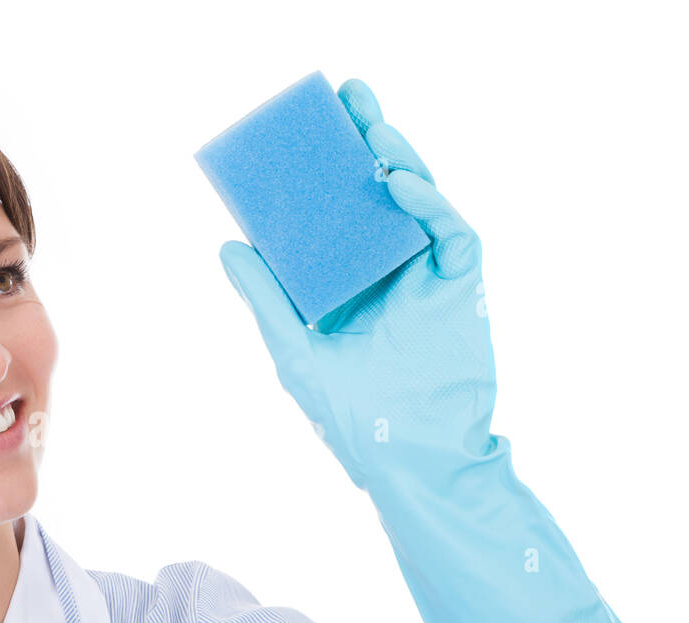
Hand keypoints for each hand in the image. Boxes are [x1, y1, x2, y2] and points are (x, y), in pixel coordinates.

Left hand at [220, 78, 492, 492]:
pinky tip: (400, 183)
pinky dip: (429, 204)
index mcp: (348, 281)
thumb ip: (266, 298)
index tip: (306, 127)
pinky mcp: (460, 287)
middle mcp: (387, 270)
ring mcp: (426, 276)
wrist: (410, 462)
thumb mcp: (293, 349)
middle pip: (380, 191)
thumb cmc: (351, 418)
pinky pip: (451, 232)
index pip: (338, 210)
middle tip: (348, 95)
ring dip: (399, 158)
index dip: (327, 167)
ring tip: (371, 127)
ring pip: (419, 199)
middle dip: (367, 140)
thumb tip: (228, 247)